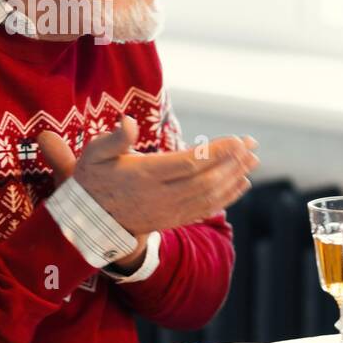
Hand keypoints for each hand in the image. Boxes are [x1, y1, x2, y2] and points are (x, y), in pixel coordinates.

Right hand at [37, 117, 259, 235]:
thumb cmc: (94, 179)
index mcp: (143, 176)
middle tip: (252, 145)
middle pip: (205, 179)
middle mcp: (160, 196)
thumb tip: (129, 121)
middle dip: (232, 162)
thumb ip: (114, 139)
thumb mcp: (94, 154)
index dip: (216, 152)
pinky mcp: (175, 219)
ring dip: (234, 177)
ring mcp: (169, 210)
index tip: (238, 140)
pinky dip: (227, 196)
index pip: (188, 163)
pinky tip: (242, 182)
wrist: (89, 221)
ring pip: (210, 195)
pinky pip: (206, 209)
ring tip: (252, 160)